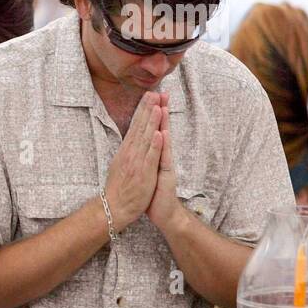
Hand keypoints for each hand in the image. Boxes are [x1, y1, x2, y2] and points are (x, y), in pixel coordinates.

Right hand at [103, 92, 163, 229]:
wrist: (115, 207)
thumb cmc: (119, 188)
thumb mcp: (120, 164)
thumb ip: (127, 151)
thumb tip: (131, 138)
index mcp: (126, 150)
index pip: (136, 125)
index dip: (143, 110)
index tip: (149, 96)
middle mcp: (130, 152)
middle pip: (140, 127)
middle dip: (148, 109)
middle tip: (154, 92)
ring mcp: (137, 162)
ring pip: (145, 138)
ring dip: (152, 121)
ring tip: (157, 106)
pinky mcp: (143, 172)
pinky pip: (150, 156)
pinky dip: (154, 144)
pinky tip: (158, 133)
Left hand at [145, 93, 182, 231]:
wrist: (164, 213)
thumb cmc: (153, 193)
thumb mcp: (146, 172)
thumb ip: (146, 157)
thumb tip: (140, 144)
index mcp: (153, 155)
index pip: (152, 130)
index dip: (151, 114)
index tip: (150, 97)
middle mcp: (161, 157)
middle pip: (160, 130)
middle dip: (159, 112)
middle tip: (160, 93)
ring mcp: (165, 165)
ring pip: (163, 141)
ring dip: (162, 124)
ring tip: (161, 107)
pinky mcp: (167, 175)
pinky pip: (164, 158)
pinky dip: (162, 146)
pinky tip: (163, 134)